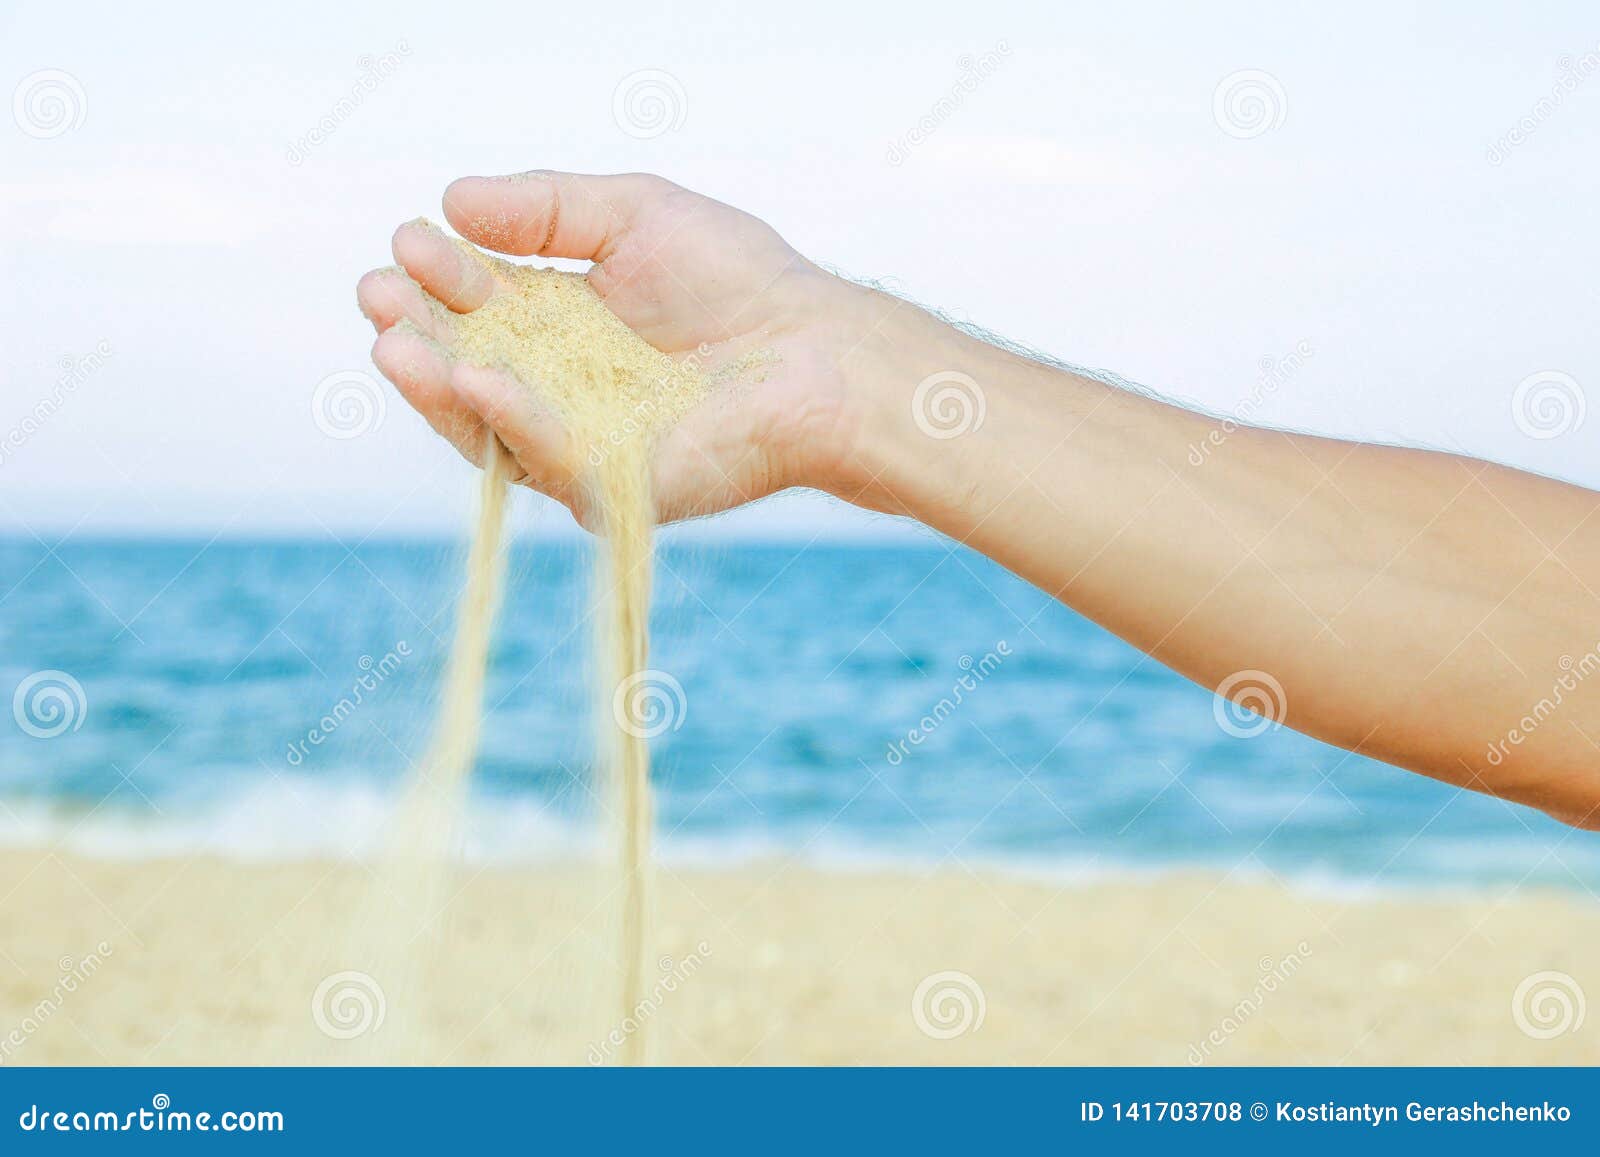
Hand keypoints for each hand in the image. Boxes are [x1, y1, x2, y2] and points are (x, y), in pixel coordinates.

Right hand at [356, 170, 901, 526]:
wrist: (819, 350)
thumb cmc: (742, 280)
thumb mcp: (633, 215)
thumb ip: (545, 208)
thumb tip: (451, 199)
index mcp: (559, 324)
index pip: (476, 304)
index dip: (438, 275)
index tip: (411, 239)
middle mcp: (558, 388)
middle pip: (464, 366)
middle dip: (416, 331)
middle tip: (377, 292)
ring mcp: (580, 444)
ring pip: (487, 424)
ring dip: (436, 384)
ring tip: (396, 343)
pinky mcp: (612, 489)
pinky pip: (548, 459)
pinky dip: (511, 421)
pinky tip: (476, 379)